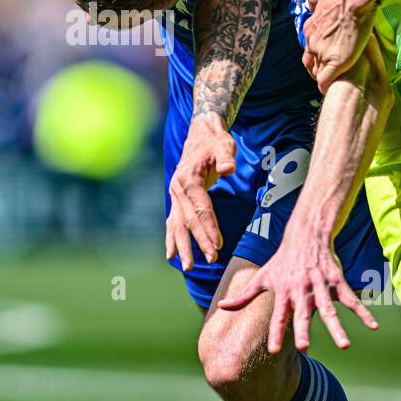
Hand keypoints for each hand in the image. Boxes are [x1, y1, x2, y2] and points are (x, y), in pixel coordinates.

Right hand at [165, 113, 235, 270]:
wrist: (201, 133)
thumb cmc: (215, 141)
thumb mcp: (224, 144)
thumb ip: (226, 157)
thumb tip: (228, 169)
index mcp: (188, 179)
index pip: (200, 209)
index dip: (209, 228)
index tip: (217, 246)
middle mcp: (177, 189)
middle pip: (189, 220)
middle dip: (199, 242)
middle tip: (210, 259)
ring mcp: (175, 195)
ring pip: (178, 225)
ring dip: (183, 246)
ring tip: (188, 267)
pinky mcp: (177, 199)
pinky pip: (173, 222)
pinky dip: (172, 239)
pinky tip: (172, 255)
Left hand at [218, 224, 377, 353]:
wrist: (305, 235)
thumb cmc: (281, 261)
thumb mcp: (260, 277)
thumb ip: (243, 296)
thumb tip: (221, 307)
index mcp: (283, 293)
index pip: (277, 316)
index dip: (275, 332)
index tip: (272, 350)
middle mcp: (301, 291)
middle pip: (303, 314)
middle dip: (304, 330)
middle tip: (305, 348)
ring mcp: (320, 286)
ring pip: (329, 309)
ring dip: (337, 327)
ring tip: (345, 345)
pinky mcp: (336, 281)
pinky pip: (351, 299)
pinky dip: (363, 312)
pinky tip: (372, 326)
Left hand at [301, 0, 376, 93]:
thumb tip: (312, 0)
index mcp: (310, 27)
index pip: (310, 45)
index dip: (319, 51)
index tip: (328, 54)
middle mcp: (312, 40)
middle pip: (311, 60)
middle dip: (319, 65)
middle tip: (330, 69)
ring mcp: (322, 52)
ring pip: (317, 71)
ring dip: (324, 76)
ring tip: (333, 80)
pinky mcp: (335, 62)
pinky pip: (325, 82)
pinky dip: (326, 86)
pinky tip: (330, 89)